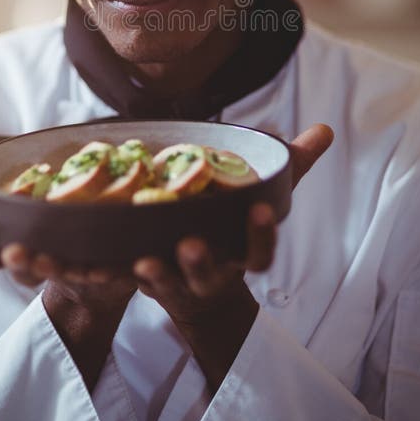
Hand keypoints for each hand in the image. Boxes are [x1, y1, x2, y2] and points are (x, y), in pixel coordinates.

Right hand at [0, 129, 134, 291]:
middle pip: (20, 270)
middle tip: (13, 250)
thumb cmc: (44, 207)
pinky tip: (110, 264)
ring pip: (57, 274)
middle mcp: (37, 262)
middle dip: (16, 261)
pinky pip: (104, 275)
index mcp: (11, 245)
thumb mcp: (20, 182)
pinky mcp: (102, 270)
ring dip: (52, 269)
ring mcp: (68, 269)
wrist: (94, 243)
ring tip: (50, 259)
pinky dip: (105, 271)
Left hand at [134, 123, 333, 392]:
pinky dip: (110, 277)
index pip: (261, 252)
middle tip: (192, 243)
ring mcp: (177, 283)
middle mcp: (212, 273)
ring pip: (169, 284)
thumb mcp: (262, 198)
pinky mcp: (143, 284)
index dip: (262, 235)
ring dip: (158, 274)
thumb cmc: (232, 229)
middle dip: (202, 261)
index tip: (259, 211)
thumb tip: (324, 130)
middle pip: (212, 274)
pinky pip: (126, 286)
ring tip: (145, 260)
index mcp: (241, 253)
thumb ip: (289, 166)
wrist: (199, 290)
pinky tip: (95, 264)